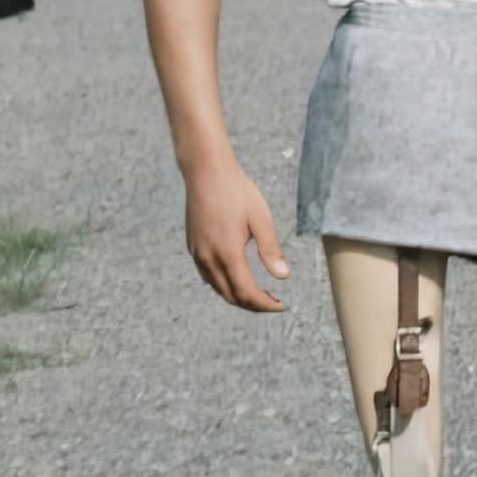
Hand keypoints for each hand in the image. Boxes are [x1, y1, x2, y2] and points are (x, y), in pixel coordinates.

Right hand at [185, 157, 289, 310]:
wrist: (205, 171)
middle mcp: (208, 258)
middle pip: (231, 296)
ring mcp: (197, 254)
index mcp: (227, 253)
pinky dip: (224, 285)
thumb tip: (283, 277)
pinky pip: (208, 276)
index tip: (283, 306)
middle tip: (274, 302)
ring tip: (259, 293)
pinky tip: (238, 278)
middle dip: (254, 305)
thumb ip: (271, 250)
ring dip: (238, 296)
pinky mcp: (193, 247)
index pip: (247, 293)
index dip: (266, 305)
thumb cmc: (236, 191)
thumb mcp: (260, 218)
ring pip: (218, 289)